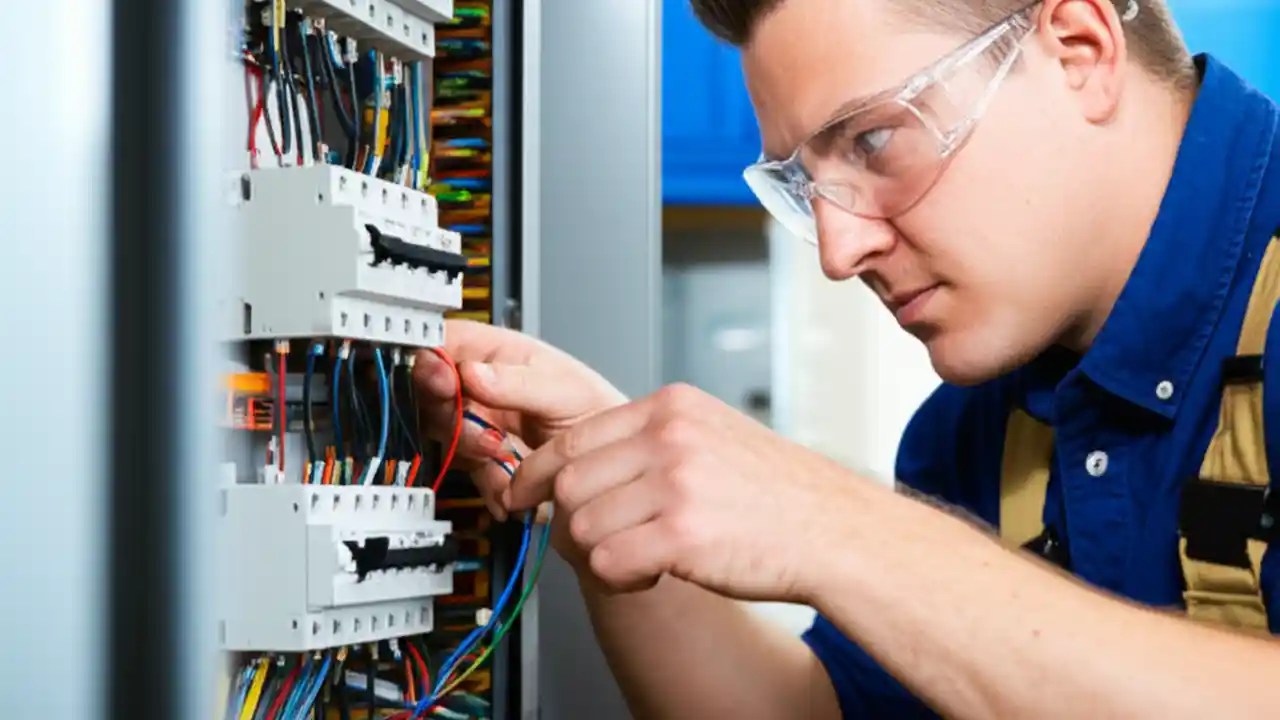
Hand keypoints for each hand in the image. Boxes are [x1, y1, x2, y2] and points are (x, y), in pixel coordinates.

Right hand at [413, 320, 626, 518]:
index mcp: (499, 354)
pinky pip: (468, 474)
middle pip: (434, 392)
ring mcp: (481, 425)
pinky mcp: (486, 463)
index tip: (440, 378)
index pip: (446, 342)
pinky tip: (511, 482)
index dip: (433, 358)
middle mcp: (483, 387)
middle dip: (452, 412)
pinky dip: (488, 483)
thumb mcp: (565, 390)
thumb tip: (473, 371)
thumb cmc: (600, 412)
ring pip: (446, 435)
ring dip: (470, 449)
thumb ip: (518, 381)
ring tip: (502, 453)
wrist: (616, 467)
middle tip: (480, 426)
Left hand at [502, 382, 863, 602]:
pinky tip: (653, 574)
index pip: (575, 434)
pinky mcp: (683, 535)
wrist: (836, 533)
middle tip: (580, 541)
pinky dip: (620, 578)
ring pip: (584, 525)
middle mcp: (671, 437)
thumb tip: (579, 465)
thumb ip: (651, 441)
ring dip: (601, 552)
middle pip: (570, 481)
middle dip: (566, 519)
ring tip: (639, 557)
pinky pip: (609, 563)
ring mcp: (677, 484)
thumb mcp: (713, 436)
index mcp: (672, 408)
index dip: (537, 472)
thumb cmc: (777, 494)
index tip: (521, 495)